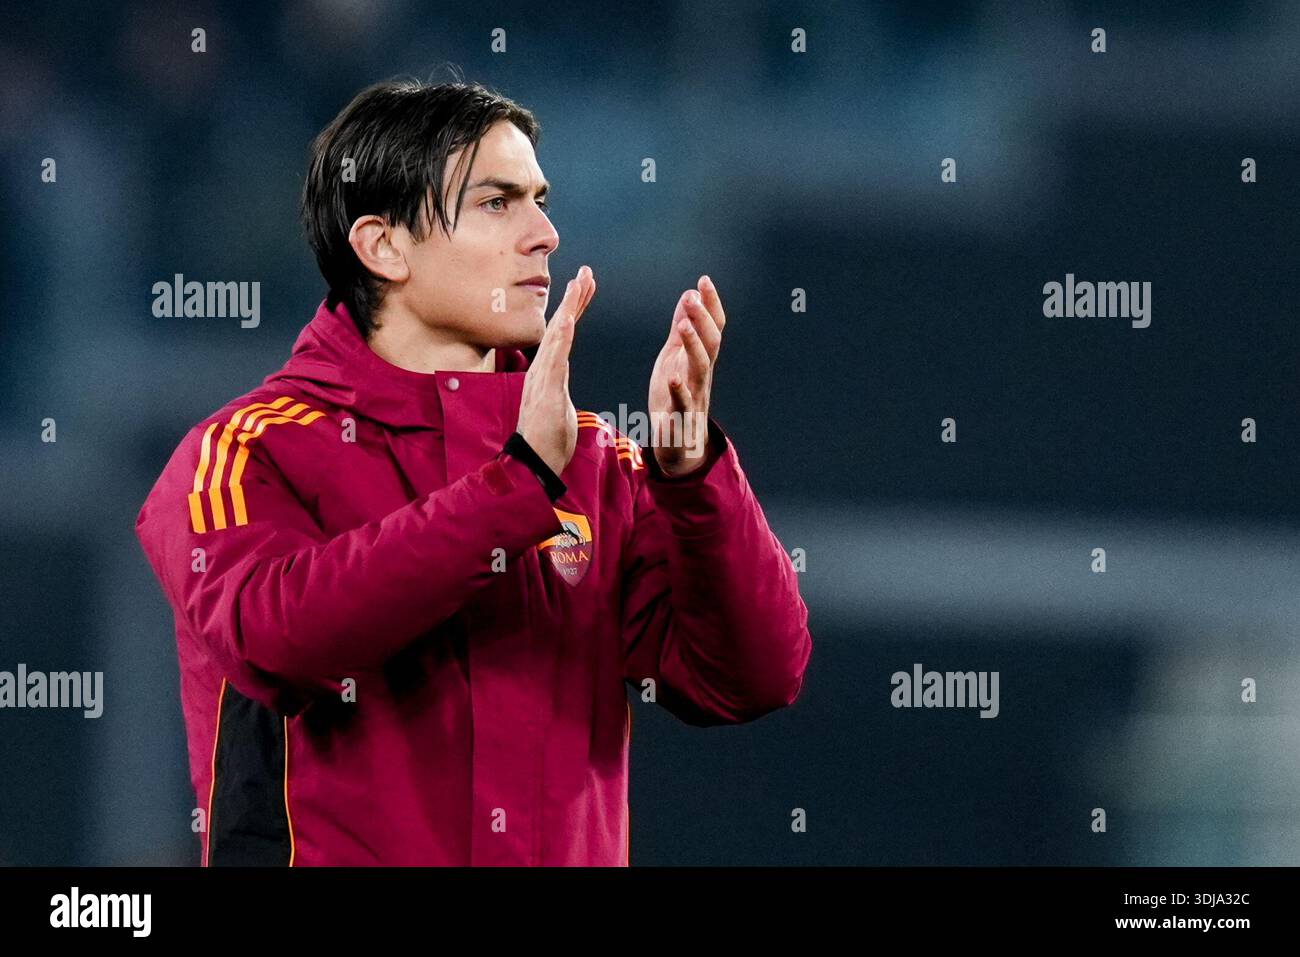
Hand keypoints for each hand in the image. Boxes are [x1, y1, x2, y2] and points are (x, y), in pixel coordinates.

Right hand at [516, 265, 595, 476]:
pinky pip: (554, 360)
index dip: (574, 309)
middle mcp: (543, 370)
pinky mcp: (545, 390)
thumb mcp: (559, 407)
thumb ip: (558, 389)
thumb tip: (558, 382)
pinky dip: (560, 338)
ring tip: (579, 285)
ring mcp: (543, 379)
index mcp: (550, 372)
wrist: (534, 464)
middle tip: (586, 272)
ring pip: (557, 337)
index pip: (564, 334)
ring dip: (568, 310)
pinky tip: (566, 319)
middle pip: (560, 327)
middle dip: (573, 299)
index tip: (586, 286)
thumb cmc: (548, 440)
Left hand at [648, 275, 724, 476]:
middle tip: (692, 297)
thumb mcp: (674, 357)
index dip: (711, 304)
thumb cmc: (675, 397)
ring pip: (700, 369)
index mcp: (699, 359)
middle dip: (703, 319)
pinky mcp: (681, 418)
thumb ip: (681, 329)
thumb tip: (688, 295)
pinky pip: (683, 404)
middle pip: (710, 343)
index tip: (704, 279)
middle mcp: (701, 375)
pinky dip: (679, 391)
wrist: (677, 443)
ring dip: (694, 346)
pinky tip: (672, 378)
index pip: (713, 327)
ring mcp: (694, 396)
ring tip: (684, 325)